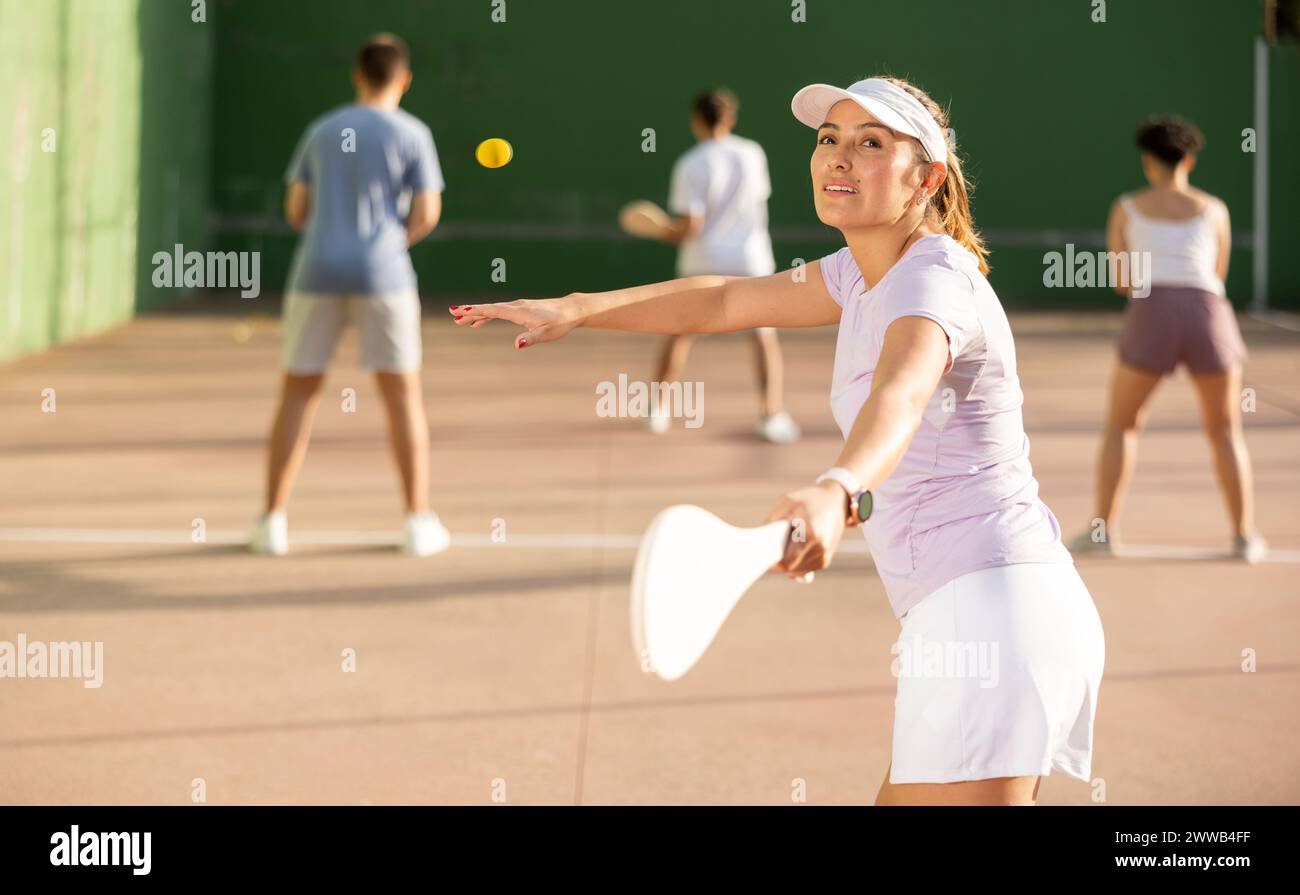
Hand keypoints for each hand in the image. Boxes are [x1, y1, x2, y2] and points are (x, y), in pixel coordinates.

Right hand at [448, 296, 583, 348]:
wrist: (571, 310)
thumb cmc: (560, 323)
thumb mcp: (547, 334)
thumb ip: (531, 338)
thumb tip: (517, 345)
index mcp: (519, 311)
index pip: (494, 310)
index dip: (477, 311)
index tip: (461, 311)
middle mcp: (516, 306)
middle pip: (489, 308)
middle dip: (470, 311)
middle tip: (453, 314)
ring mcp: (517, 307)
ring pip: (492, 309)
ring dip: (476, 314)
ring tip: (460, 320)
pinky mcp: (520, 310)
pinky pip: (499, 312)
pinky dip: (487, 316)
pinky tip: (479, 323)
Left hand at [762, 481, 847, 577]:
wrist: (836, 500)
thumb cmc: (809, 500)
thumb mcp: (787, 503)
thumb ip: (771, 523)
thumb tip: (759, 544)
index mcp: (811, 534)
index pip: (785, 562)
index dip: (771, 562)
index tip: (762, 555)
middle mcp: (820, 548)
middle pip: (789, 569)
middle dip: (777, 561)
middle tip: (771, 546)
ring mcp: (824, 556)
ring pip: (796, 571)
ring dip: (787, 561)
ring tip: (786, 542)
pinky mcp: (825, 560)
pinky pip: (803, 568)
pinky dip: (795, 561)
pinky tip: (795, 546)